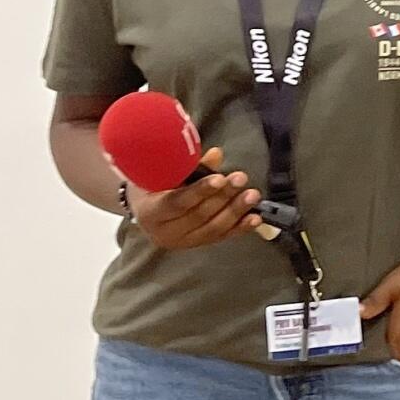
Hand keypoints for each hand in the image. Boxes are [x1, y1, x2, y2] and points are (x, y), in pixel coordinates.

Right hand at [121, 146, 263, 251]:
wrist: (144, 208)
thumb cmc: (153, 185)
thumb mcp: (164, 173)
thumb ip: (188, 166)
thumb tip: (216, 154)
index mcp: (151, 212)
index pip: (177, 202)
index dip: (200, 190)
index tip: (220, 178)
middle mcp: (165, 233)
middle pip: (199, 215)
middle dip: (223, 196)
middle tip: (241, 179)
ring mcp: (182, 242)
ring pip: (212, 228)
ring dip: (235, 211)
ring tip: (252, 195)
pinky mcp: (197, 245)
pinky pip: (221, 237)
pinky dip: (240, 227)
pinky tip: (255, 218)